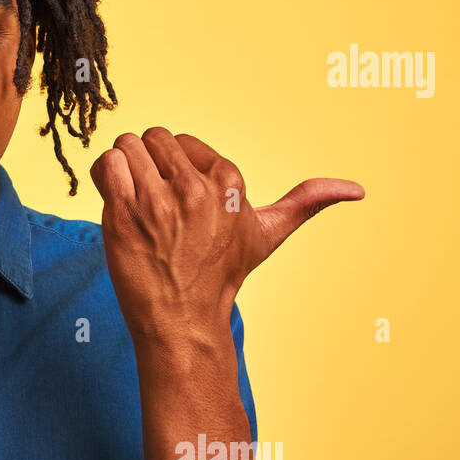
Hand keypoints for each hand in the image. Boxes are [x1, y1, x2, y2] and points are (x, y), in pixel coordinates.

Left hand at [89, 127, 363, 336]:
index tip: (176, 200)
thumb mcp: (268, 234)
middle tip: (149, 201)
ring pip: (125, 146)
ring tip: (132, 203)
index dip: (172, 168)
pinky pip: (105, 164)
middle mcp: (196, 188)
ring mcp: (157, 201)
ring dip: (122, 169)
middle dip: (145, 163)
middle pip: (151, 138)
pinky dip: (102, 177)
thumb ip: (307, 202)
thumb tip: (357, 190)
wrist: (183, 321)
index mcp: (229, 181)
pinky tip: (113, 203)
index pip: (181, 142)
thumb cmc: (222, 275)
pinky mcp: (123, 214)